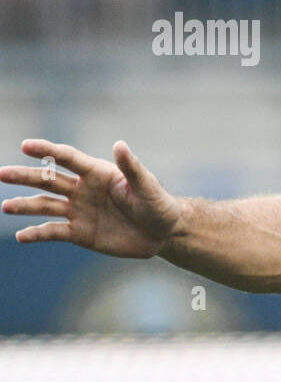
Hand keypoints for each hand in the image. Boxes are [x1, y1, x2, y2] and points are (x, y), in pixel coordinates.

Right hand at [0, 139, 182, 258]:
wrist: (163, 233)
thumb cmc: (158, 204)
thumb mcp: (147, 187)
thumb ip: (132, 168)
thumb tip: (120, 145)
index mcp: (98, 173)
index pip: (68, 158)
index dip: (47, 151)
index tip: (26, 145)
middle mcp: (83, 190)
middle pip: (48, 180)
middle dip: (25, 177)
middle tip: (1, 174)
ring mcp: (79, 211)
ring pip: (45, 206)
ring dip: (24, 206)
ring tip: (5, 206)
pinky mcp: (80, 233)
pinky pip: (53, 231)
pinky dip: (37, 233)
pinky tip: (21, 236)